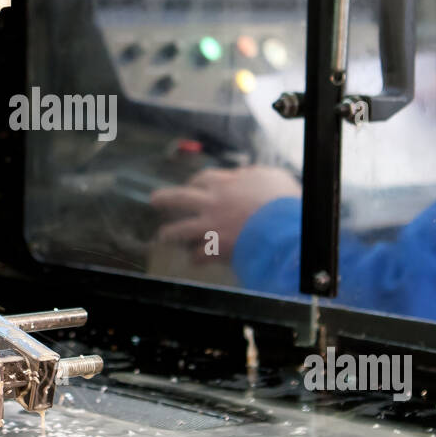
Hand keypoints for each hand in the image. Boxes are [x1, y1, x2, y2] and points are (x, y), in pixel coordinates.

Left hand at [150, 165, 299, 261]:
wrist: (282, 226)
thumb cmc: (280, 198)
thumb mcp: (268, 176)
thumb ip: (251, 176)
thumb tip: (244, 176)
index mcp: (224, 183)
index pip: (202, 179)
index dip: (196, 182)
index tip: (193, 185)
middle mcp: (211, 203)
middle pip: (180, 198)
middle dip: (165, 198)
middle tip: (154, 200)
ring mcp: (210, 226)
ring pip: (181, 229)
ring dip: (170, 232)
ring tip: (162, 235)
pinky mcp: (215, 248)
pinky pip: (199, 255)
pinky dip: (196, 258)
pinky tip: (194, 261)